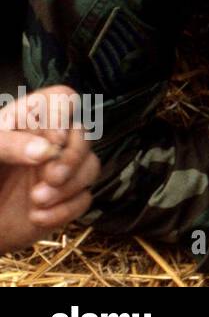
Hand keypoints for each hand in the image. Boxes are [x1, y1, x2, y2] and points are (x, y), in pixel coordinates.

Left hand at [0, 86, 100, 253]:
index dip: (64, 116)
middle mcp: (50, 142)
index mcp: (27, 121)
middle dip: (72, 158)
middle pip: (83, 135)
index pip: (61, 99)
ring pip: (90, 166)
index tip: (55, 140)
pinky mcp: (66, 199)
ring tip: (37, 201)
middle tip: (51, 178)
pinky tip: (37, 217)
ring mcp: (60, 171)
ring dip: (69, 187)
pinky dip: (64, 211)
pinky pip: (84, 199)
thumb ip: (9, 145)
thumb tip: (47, 150)